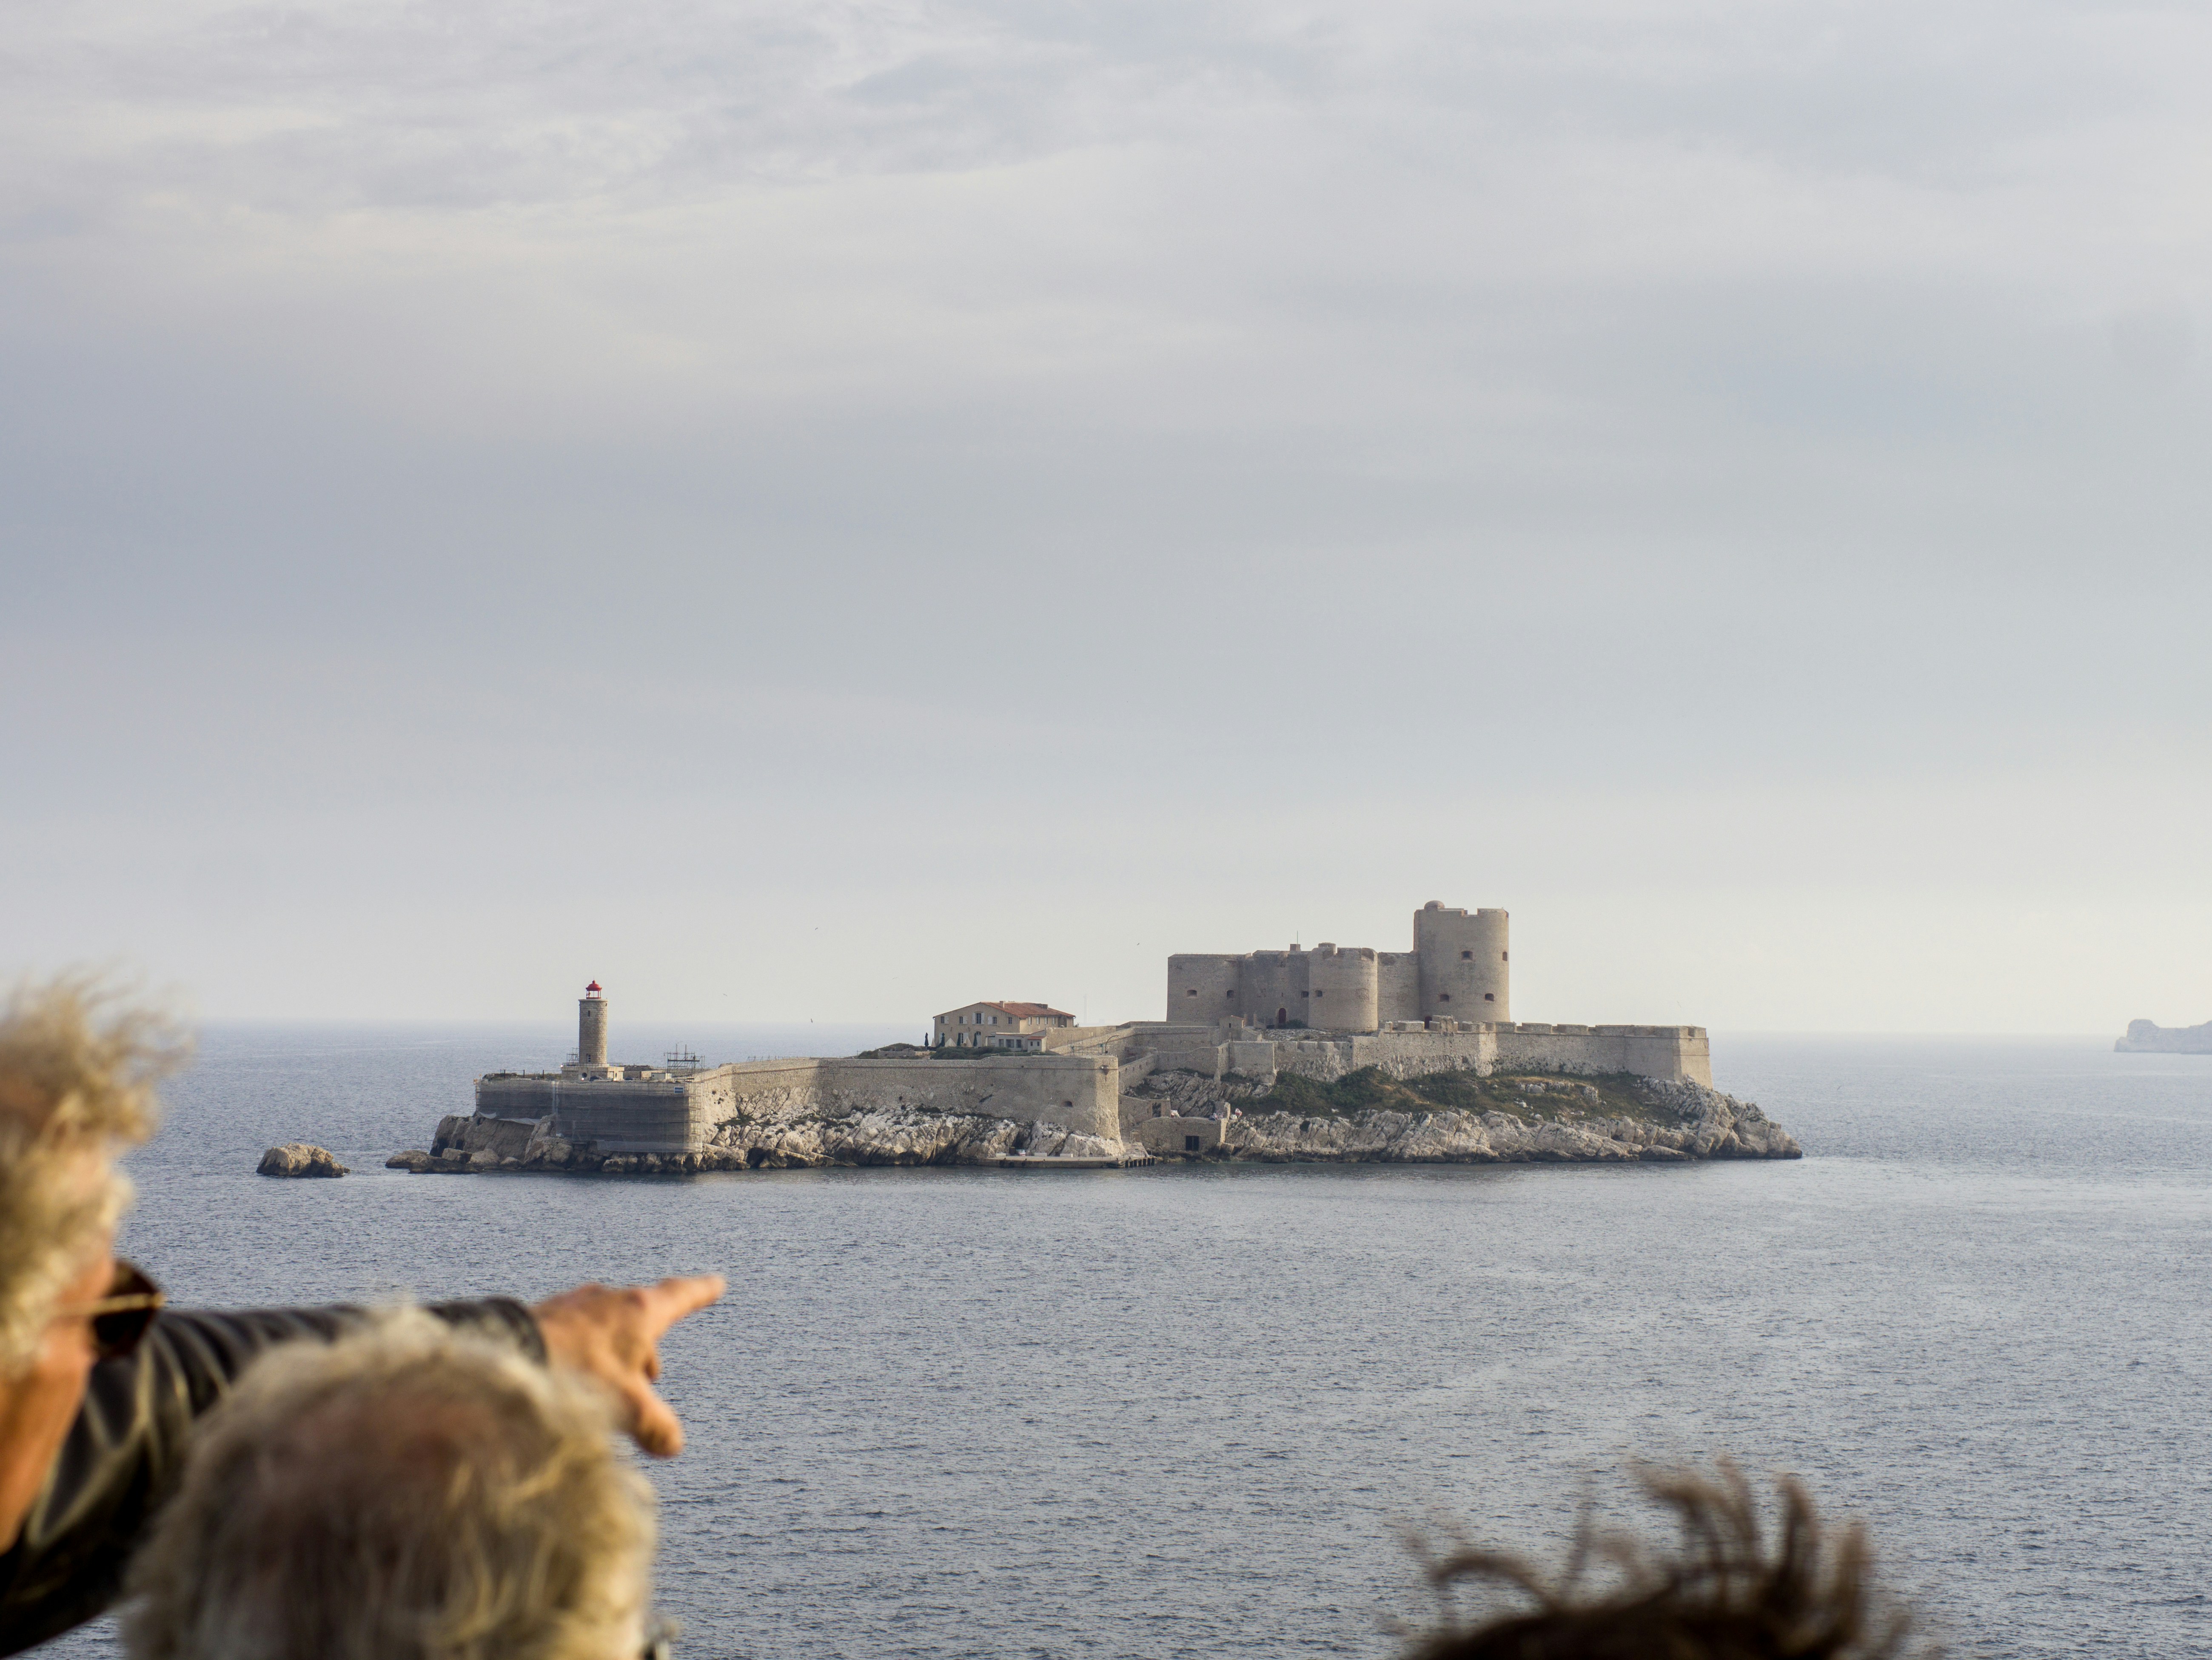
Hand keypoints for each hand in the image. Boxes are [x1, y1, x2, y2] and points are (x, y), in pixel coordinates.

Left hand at [531, 1274, 725, 1456]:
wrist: (505, 1360)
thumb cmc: (575, 1376)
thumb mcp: (627, 1409)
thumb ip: (656, 1427)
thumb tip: (673, 1443)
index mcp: (639, 1311)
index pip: (681, 1296)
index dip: (702, 1292)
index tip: (717, 1283)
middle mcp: (609, 1299)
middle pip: (642, 1319)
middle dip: (647, 1348)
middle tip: (649, 1378)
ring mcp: (574, 1305)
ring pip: (607, 1327)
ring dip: (613, 1354)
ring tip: (606, 1387)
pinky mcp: (545, 1316)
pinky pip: (576, 1333)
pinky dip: (583, 1354)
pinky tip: (570, 1379)